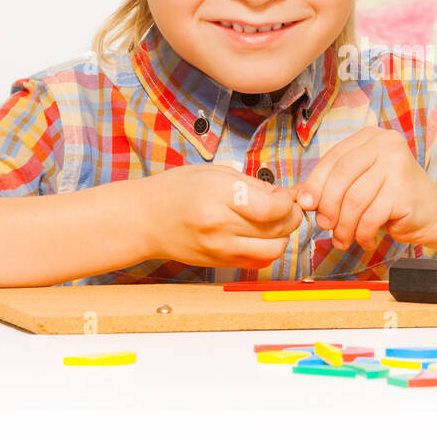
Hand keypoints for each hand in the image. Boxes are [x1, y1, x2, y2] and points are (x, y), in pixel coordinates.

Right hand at [142, 164, 302, 268]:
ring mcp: (220, 249)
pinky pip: (259, 262)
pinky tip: (260, 236)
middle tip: (285, 206)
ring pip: (274, 251)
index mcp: (219, 196)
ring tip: (274, 222)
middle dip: (291, 216)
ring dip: (283, 236)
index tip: (284, 194)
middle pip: (279, 230)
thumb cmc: (177, 190)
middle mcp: (221, 226)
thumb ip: (253, 184)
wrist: (144, 220)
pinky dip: (268, 250)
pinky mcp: (220, 263)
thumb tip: (284, 194)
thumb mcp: (214, 173)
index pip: (273, 208)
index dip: (288, 201)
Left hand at [292, 126, 436, 250]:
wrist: (432, 213)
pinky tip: (365, 239)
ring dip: (345, 226)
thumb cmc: (391, 198)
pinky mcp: (404, 190)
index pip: (333, 158)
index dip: (315, 183)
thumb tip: (299, 196)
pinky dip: (362, 233)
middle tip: (325, 226)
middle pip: (341, 176)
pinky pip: (370, 216)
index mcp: (370, 137)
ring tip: (346, 238)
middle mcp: (386, 144)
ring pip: (354, 200)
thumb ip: (331, 186)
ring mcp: (398, 165)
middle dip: (328, 206)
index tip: (306, 204)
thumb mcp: (358, 185)